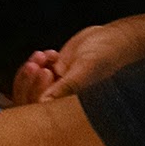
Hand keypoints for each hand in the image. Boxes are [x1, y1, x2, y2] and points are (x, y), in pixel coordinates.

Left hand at [12, 22, 142, 104]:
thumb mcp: (85, 68)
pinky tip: (52, 53)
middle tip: (37, 62)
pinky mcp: (56, 73)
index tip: (45, 71)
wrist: (114, 38)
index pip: (40, 107)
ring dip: (32, 68)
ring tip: (43, 55)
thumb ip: (66, 86)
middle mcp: (61, 98)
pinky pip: (36, 71)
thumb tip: (43, 102)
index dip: (35, 91)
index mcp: (68, 104)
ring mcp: (57, 85)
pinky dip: (38, 61)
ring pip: (31, 83)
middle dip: (29, 80)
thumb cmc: (106, 55)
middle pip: (30, 97)